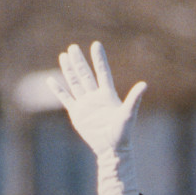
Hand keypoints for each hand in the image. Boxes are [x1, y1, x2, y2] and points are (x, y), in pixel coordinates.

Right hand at [48, 41, 145, 194]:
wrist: (112, 150)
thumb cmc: (122, 133)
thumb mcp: (128, 114)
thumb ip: (134, 99)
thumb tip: (144, 84)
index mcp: (107, 94)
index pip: (102, 72)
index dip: (99, 59)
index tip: (96, 44)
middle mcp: (95, 97)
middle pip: (85, 74)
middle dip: (79, 61)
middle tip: (73, 47)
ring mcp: (85, 104)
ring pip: (75, 83)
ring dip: (69, 70)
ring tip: (63, 56)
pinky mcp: (77, 114)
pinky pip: (65, 99)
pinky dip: (58, 90)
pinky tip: (50, 80)